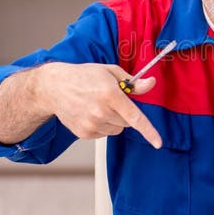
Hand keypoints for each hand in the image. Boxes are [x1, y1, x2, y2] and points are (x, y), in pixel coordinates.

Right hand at [38, 62, 161, 147]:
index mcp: (110, 94)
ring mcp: (91, 124)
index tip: (158, 142)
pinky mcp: (84, 133)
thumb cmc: (84, 76)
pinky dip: (102, 125)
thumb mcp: (110, 72)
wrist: (55, 87)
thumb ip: (133, 82)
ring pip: (117, 130)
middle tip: (110, 100)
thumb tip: (151, 83)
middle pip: (127, 123)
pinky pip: (104, 134)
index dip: (149, 131)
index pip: (135, 117)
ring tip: (97, 105)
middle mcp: (101, 112)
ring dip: (113, 120)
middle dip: (124, 113)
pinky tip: (89, 113)